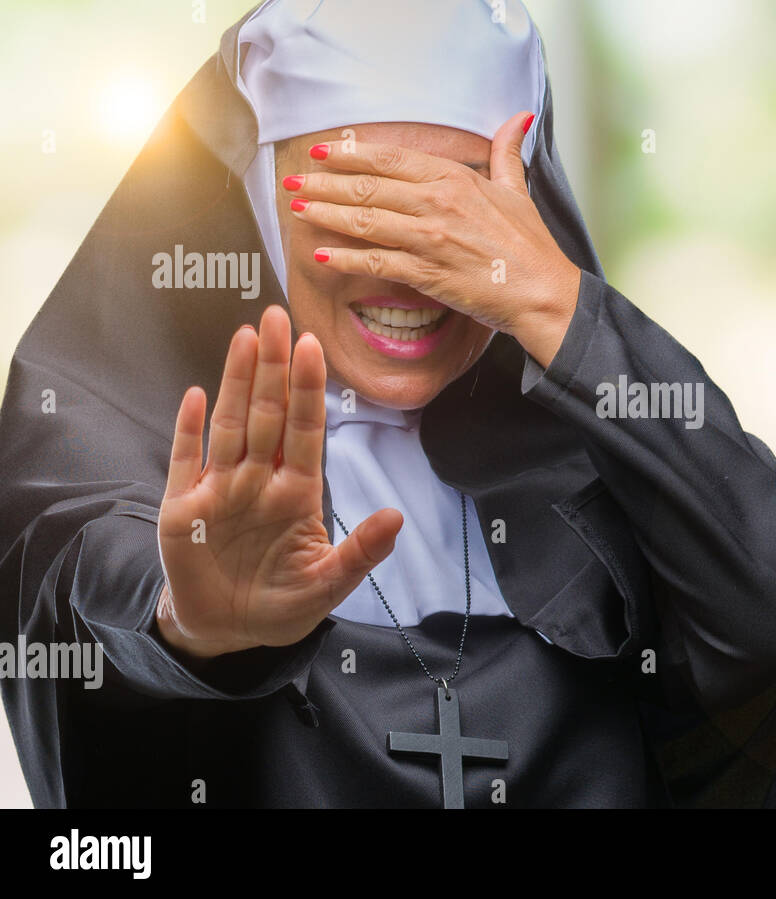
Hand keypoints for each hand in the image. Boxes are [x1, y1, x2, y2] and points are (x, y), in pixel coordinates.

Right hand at [156, 305, 403, 659]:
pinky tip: (196, 394)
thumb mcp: (328, 585)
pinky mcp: (182, 508)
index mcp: (298, 493)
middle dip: (274, 367)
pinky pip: (186, 460)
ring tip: (246, 337)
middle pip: (268, 413)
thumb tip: (397, 518)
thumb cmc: (283, 603)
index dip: (309, 389)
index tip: (315, 346)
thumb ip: (361, 553)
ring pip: (231, 425)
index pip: (305, 430)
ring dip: (237, 381)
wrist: (228, 632)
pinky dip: (189, 429)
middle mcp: (260, 480)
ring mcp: (220, 489)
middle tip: (277, 316)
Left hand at [283, 111, 580, 367]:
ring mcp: (431, 238)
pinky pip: (376, 262)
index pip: (391, 159)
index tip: (324, 152)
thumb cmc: (532, 247)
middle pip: (368, 187)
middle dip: (324, 183)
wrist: (544, 293)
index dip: (352, 154)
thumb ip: (507, 153)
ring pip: (365, 221)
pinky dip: (345, 259)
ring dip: (326, 215)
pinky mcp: (429, 273)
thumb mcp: (518, 190)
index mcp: (455, 179)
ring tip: (297, 212)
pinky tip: (322, 255)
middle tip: (294, 182)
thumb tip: (517, 118)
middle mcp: (438, 203)